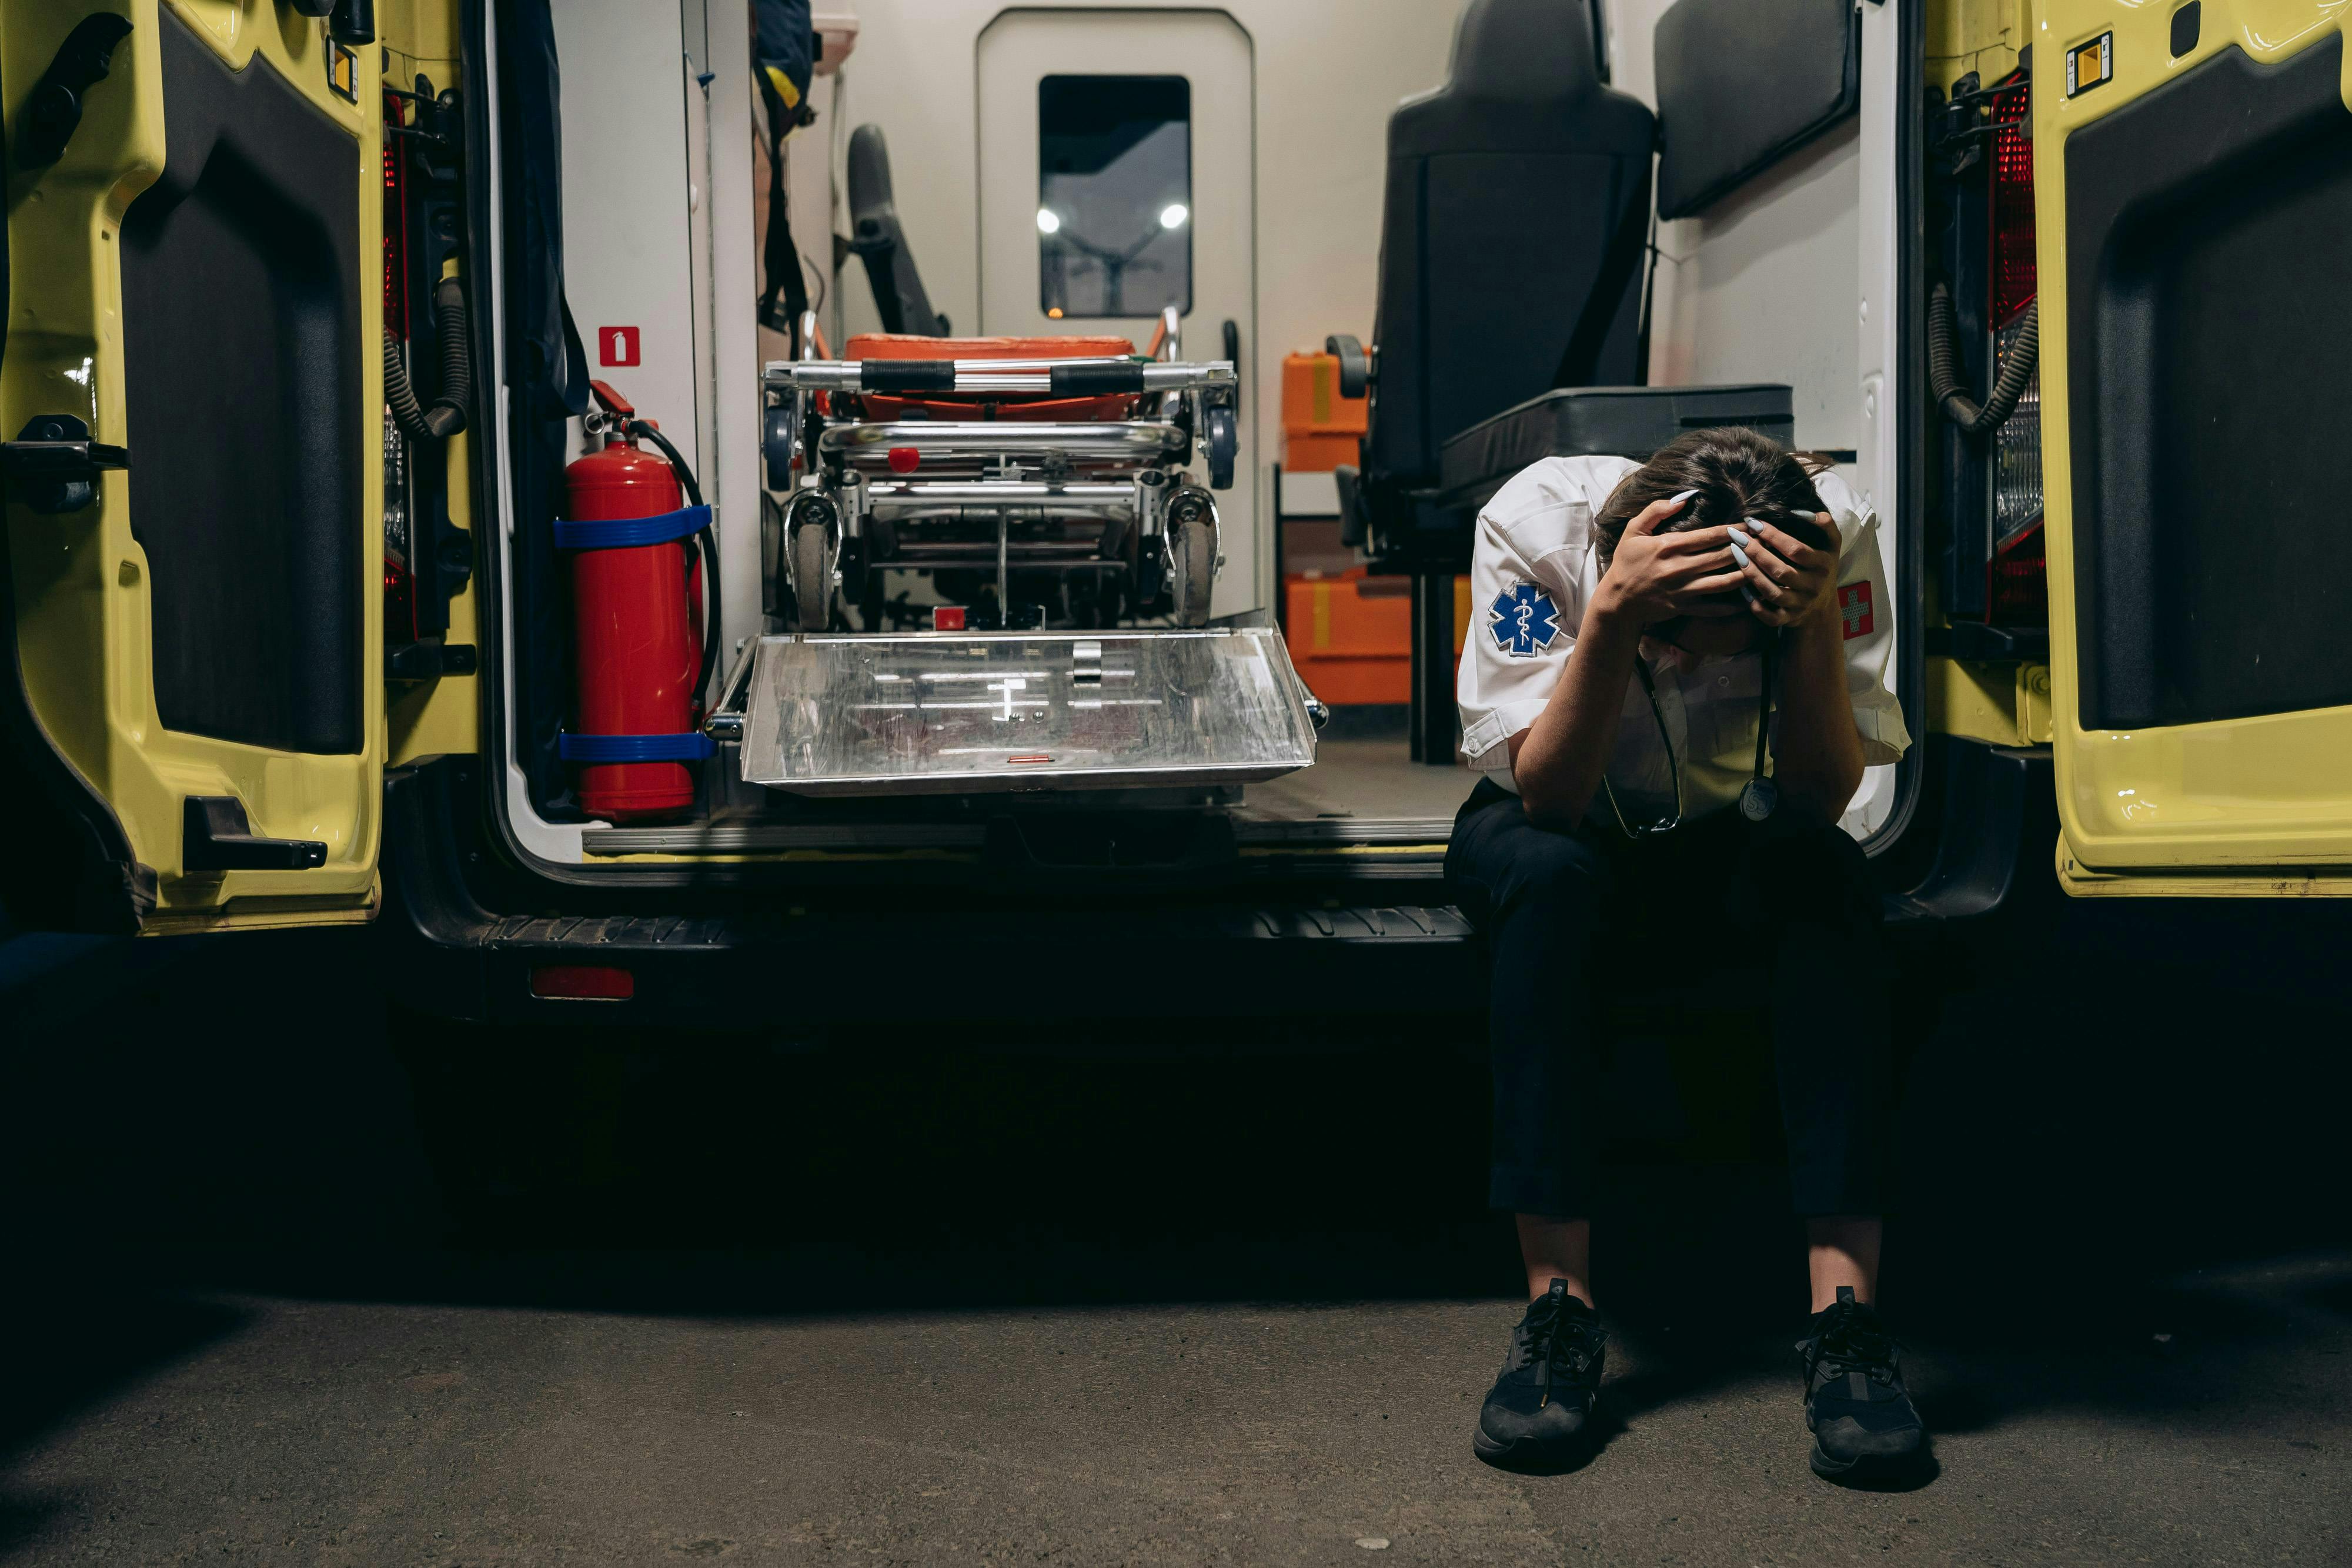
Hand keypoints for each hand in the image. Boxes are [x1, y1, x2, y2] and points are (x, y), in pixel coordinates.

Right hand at [1593, 491, 1747, 626]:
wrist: (1618, 600)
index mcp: (1669, 546)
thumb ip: (1656, 510)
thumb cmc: (1627, 562)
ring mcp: (1684, 590)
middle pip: (1722, 557)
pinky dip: (1734, 604)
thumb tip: (1685, 497)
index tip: (1751, 524)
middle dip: (1746, 548)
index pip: (1710, 536)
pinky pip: (1715, 607)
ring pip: (1723, 582)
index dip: (1734, 529)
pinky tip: (1751, 597)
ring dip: (1745, 573)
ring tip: (1762, 565)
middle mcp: (1679, 568)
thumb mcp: (1634, 530)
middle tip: (1765, 541)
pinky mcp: (1685, 607)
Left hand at [1729, 511, 1842, 627]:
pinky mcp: (1788, 619)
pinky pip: (1769, 616)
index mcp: (1824, 565)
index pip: (1795, 550)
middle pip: (1781, 571)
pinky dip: (1754, 604)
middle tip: (1738, 537)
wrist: (1822, 605)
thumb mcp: (1832, 543)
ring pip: (1772, 592)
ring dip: (1751, 574)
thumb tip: (1800, 512)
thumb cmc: (1821, 565)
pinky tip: (1740, 586)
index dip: (1773, 535)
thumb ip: (1824, 523)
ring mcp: (1801, 605)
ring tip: (1736, 554)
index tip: (1753, 522)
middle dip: (1756, 552)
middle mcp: (1814, 587)